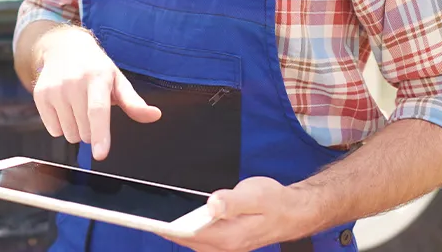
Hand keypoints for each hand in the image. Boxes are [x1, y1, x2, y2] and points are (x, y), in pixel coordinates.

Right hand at [31, 26, 160, 159]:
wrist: (64, 47)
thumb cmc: (95, 67)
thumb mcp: (117, 80)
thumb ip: (134, 102)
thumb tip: (154, 115)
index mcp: (98, 77)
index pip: (98, 111)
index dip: (101, 134)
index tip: (101, 154)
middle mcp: (74, 82)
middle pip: (85, 130)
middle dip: (92, 130)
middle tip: (91, 110)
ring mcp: (55, 89)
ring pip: (69, 134)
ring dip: (76, 129)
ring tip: (77, 107)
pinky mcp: (40, 95)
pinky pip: (54, 130)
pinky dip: (61, 126)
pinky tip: (64, 107)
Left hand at [163, 177, 321, 251]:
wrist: (293, 212)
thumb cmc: (275, 203)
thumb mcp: (255, 195)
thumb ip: (232, 201)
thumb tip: (212, 204)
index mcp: (229, 237)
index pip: (190, 236)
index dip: (169, 229)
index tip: (151, 221)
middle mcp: (225, 247)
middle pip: (188, 241)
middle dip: (169, 229)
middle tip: (148, 215)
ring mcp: (226, 247)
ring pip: (193, 241)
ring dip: (178, 230)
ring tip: (159, 216)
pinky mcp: (226, 242)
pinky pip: (201, 239)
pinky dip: (189, 230)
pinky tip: (182, 219)